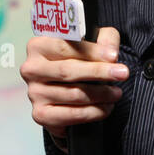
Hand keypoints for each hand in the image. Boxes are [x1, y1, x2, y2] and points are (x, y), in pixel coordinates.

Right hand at [21, 26, 126, 141]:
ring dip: (100, 94)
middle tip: (122, 74)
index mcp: (37, 46)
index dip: (91, 51)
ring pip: (73, 94)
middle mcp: (31, 69)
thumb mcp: (90, 42)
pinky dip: (93, 112)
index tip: (113, 56)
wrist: (63, 89)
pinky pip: (71, 115)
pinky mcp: (41, 114)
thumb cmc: (76, 61)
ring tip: (116, 92)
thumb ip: (103, 39)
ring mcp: (34, 93)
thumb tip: (110, 52)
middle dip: (99, 72)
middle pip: (68, 71)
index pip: (64, 46)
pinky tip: (106, 107)